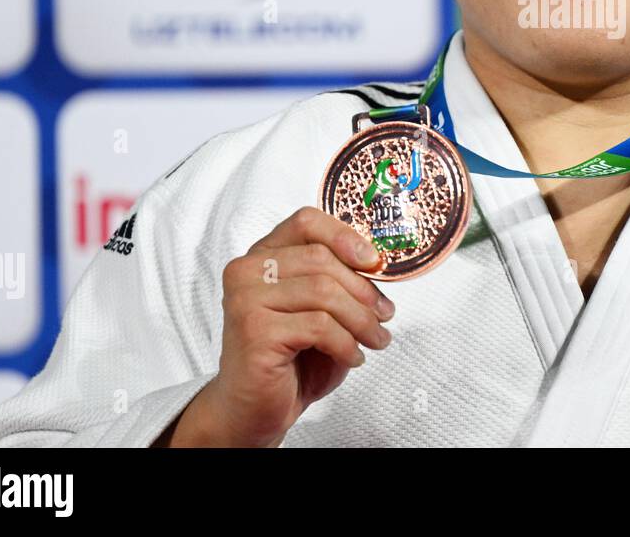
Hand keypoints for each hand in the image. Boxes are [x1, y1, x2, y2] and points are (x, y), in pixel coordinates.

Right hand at [156, 207, 392, 446]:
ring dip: (362, 321)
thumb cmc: (291, 357)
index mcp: (263, 255)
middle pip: (322, 259)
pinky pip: (319, 326)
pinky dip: (346, 344)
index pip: (306, 221)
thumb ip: (339, 280)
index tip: (374, 262)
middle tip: (385, 315)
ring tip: (375, 340)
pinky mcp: (254, 330)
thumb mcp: (320, 309)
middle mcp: (246, 270)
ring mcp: (245, 299)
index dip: (345, 236)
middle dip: (364, 291)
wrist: (254, 408)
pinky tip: (352, 357)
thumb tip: (378, 264)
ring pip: (324, 293)